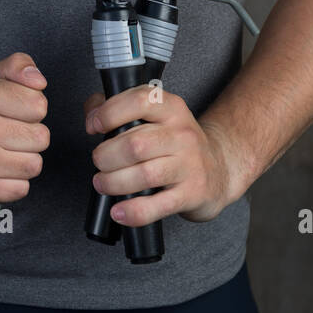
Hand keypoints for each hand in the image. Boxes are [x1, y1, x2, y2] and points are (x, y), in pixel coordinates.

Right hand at [0, 52, 49, 211]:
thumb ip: (15, 66)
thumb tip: (38, 81)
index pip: (39, 104)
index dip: (30, 108)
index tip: (12, 111)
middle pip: (41, 137)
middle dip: (29, 136)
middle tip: (7, 135)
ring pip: (34, 164)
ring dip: (23, 161)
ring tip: (3, 154)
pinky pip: (22, 188)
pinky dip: (13, 183)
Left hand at [83, 85, 235, 227]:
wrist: (219, 169)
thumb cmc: (176, 142)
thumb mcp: (156, 116)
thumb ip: (119, 107)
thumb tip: (92, 111)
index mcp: (171, 108)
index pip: (139, 101)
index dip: (109, 113)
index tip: (93, 126)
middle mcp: (182, 134)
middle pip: (135, 143)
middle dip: (105, 156)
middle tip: (99, 161)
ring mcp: (189, 165)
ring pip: (144, 175)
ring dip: (113, 182)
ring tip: (103, 183)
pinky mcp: (192, 194)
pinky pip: (157, 206)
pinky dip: (133, 211)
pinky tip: (119, 210)